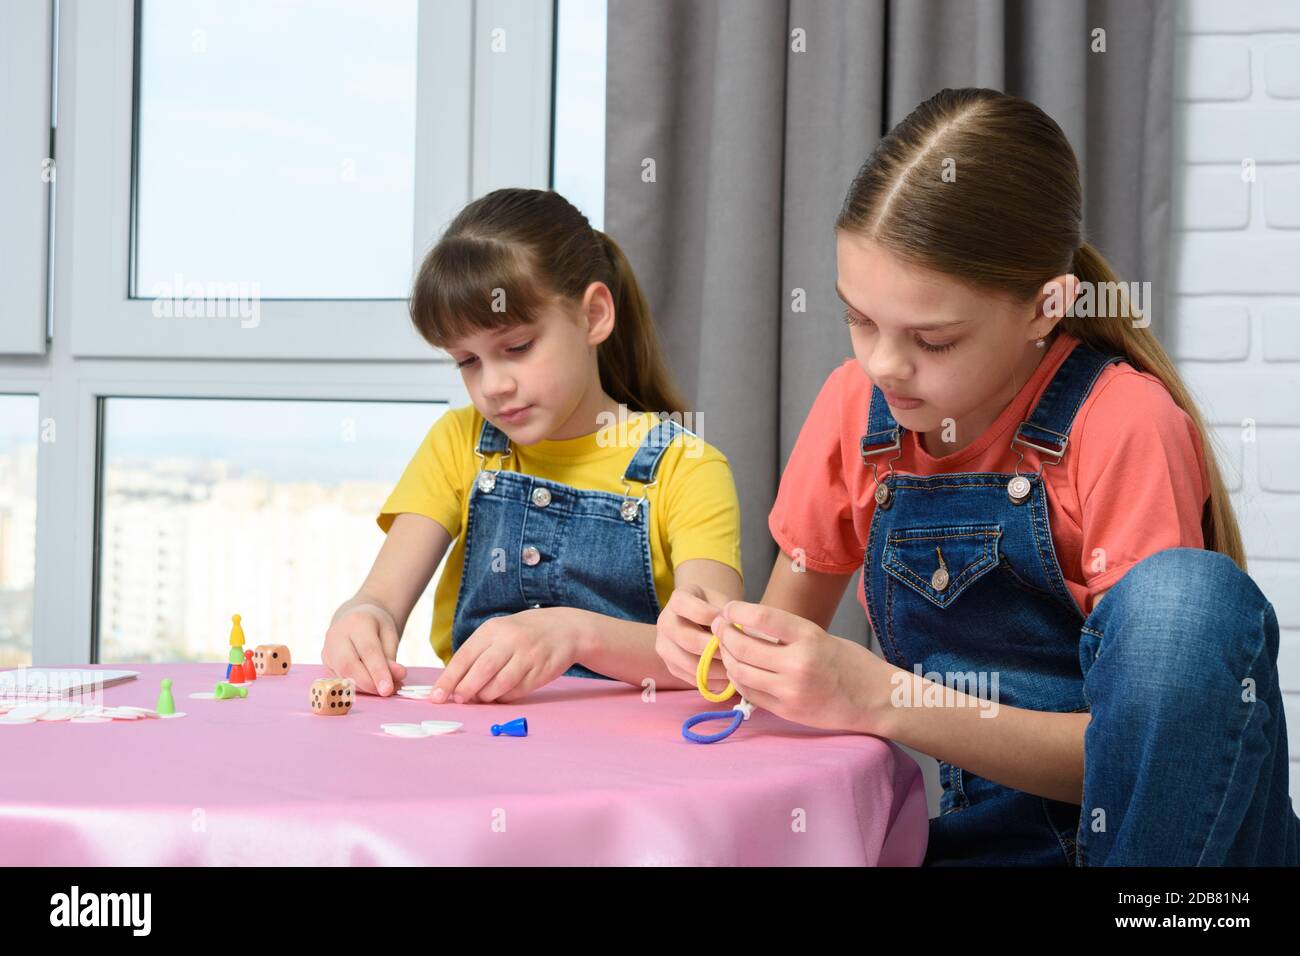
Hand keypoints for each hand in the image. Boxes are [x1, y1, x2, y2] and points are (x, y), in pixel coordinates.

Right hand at [322, 602, 407, 695]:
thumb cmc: (375, 627)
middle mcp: (337, 636)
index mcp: (357, 622)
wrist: (355, 619)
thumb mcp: (389, 634)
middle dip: (368, 684)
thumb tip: (396, 677)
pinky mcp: (326, 664)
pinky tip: (370, 686)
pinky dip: (356, 687)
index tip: (388, 689)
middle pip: (348, 665)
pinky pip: (340, 681)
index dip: (378, 672)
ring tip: (383, 688)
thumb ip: (391, 656)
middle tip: (387, 692)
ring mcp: (328, 650)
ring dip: (364, 688)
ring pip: (342, 676)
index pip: (368, 650)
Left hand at [431, 606, 584, 704]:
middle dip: (465, 690)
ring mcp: (528, 656)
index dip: (448, 680)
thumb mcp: (499, 633)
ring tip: (482, 696)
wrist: (565, 629)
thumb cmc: (522, 633)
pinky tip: (501, 694)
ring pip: (499, 685)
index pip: (464, 657)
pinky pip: (516, 692)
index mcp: (494, 629)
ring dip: (485, 696)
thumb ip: (477, 654)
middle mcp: (511, 640)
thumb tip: (453, 684)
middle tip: (459, 700)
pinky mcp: (541, 671)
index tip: (436, 697)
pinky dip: (503, 698)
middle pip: (481, 671)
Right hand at [655, 583, 732, 693]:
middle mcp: (664, 622)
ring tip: (737, 667)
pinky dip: (713, 681)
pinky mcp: (671, 666)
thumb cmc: (716, 607)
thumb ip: (728, 613)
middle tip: (738, 652)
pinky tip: (729, 677)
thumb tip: (737, 631)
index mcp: (677, 600)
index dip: (711, 615)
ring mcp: (664, 646)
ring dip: (717, 668)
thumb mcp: (721, 600)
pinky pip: (691, 678)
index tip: (731, 621)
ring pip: (690, 664)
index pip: (687, 606)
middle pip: (688, 640)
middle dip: (716, 648)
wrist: (702, 619)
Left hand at [713, 600, 888, 733]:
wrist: (878, 701)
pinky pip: (750, 694)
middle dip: (724, 634)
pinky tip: (739, 671)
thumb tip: (747, 628)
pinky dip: (739, 680)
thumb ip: (787, 635)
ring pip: (740, 672)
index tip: (729, 609)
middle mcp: (798, 664)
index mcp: (810, 638)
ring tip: (726, 649)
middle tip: (719, 627)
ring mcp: (791, 691)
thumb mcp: (822, 637)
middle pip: (742, 647)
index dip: (737, 611)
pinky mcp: (787, 711)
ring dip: (728, 658)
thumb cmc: (852, 664)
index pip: (760, 617)